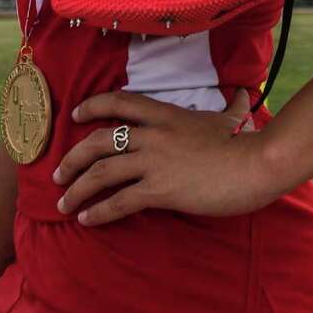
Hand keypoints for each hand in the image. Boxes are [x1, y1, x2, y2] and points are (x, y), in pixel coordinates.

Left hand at [52, 87, 275, 225]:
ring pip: (101, 172)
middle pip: (98, 141)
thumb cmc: (245, 144)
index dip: (92, 106)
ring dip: (77, 189)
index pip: (119, 102)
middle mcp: (152, 135)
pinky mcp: (160, 189)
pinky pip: (119, 201)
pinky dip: (98, 211)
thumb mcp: (232, 120)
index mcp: (165, 115)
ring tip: (63, 204)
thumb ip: (233, 106)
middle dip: (72, 158)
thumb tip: (245, 93)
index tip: (76, 115)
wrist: (255, 165)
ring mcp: (154, 162)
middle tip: (58, 174)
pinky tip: (87, 219)